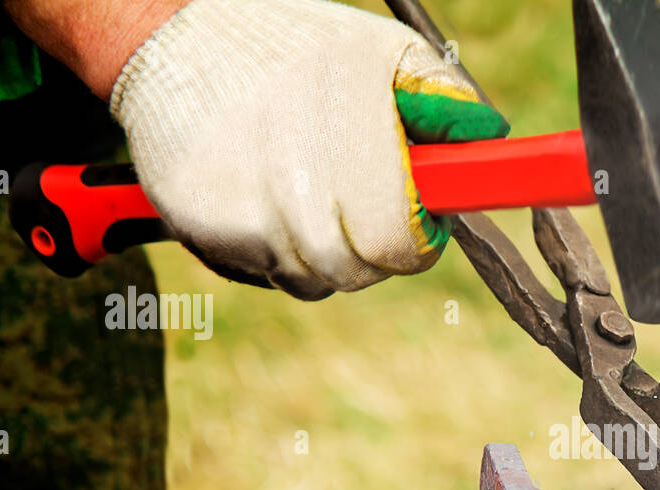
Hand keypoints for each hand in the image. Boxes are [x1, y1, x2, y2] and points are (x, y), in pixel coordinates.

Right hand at [7, 0, 508, 297]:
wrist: (170, 37)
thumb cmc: (296, 48)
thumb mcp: (378, 51)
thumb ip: (441, 97)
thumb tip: (489, 135)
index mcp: (349, 131)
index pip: (398, 243)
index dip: (413, 242)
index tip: (411, 222)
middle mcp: (294, 172)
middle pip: (356, 271)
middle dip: (369, 250)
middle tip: (357, 206)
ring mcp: (243, 203)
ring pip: (310, 281)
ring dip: (320, 254)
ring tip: (304, 193)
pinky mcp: (202, 221)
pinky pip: (260, 272)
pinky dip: (269, 250)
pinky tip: (261, 199)